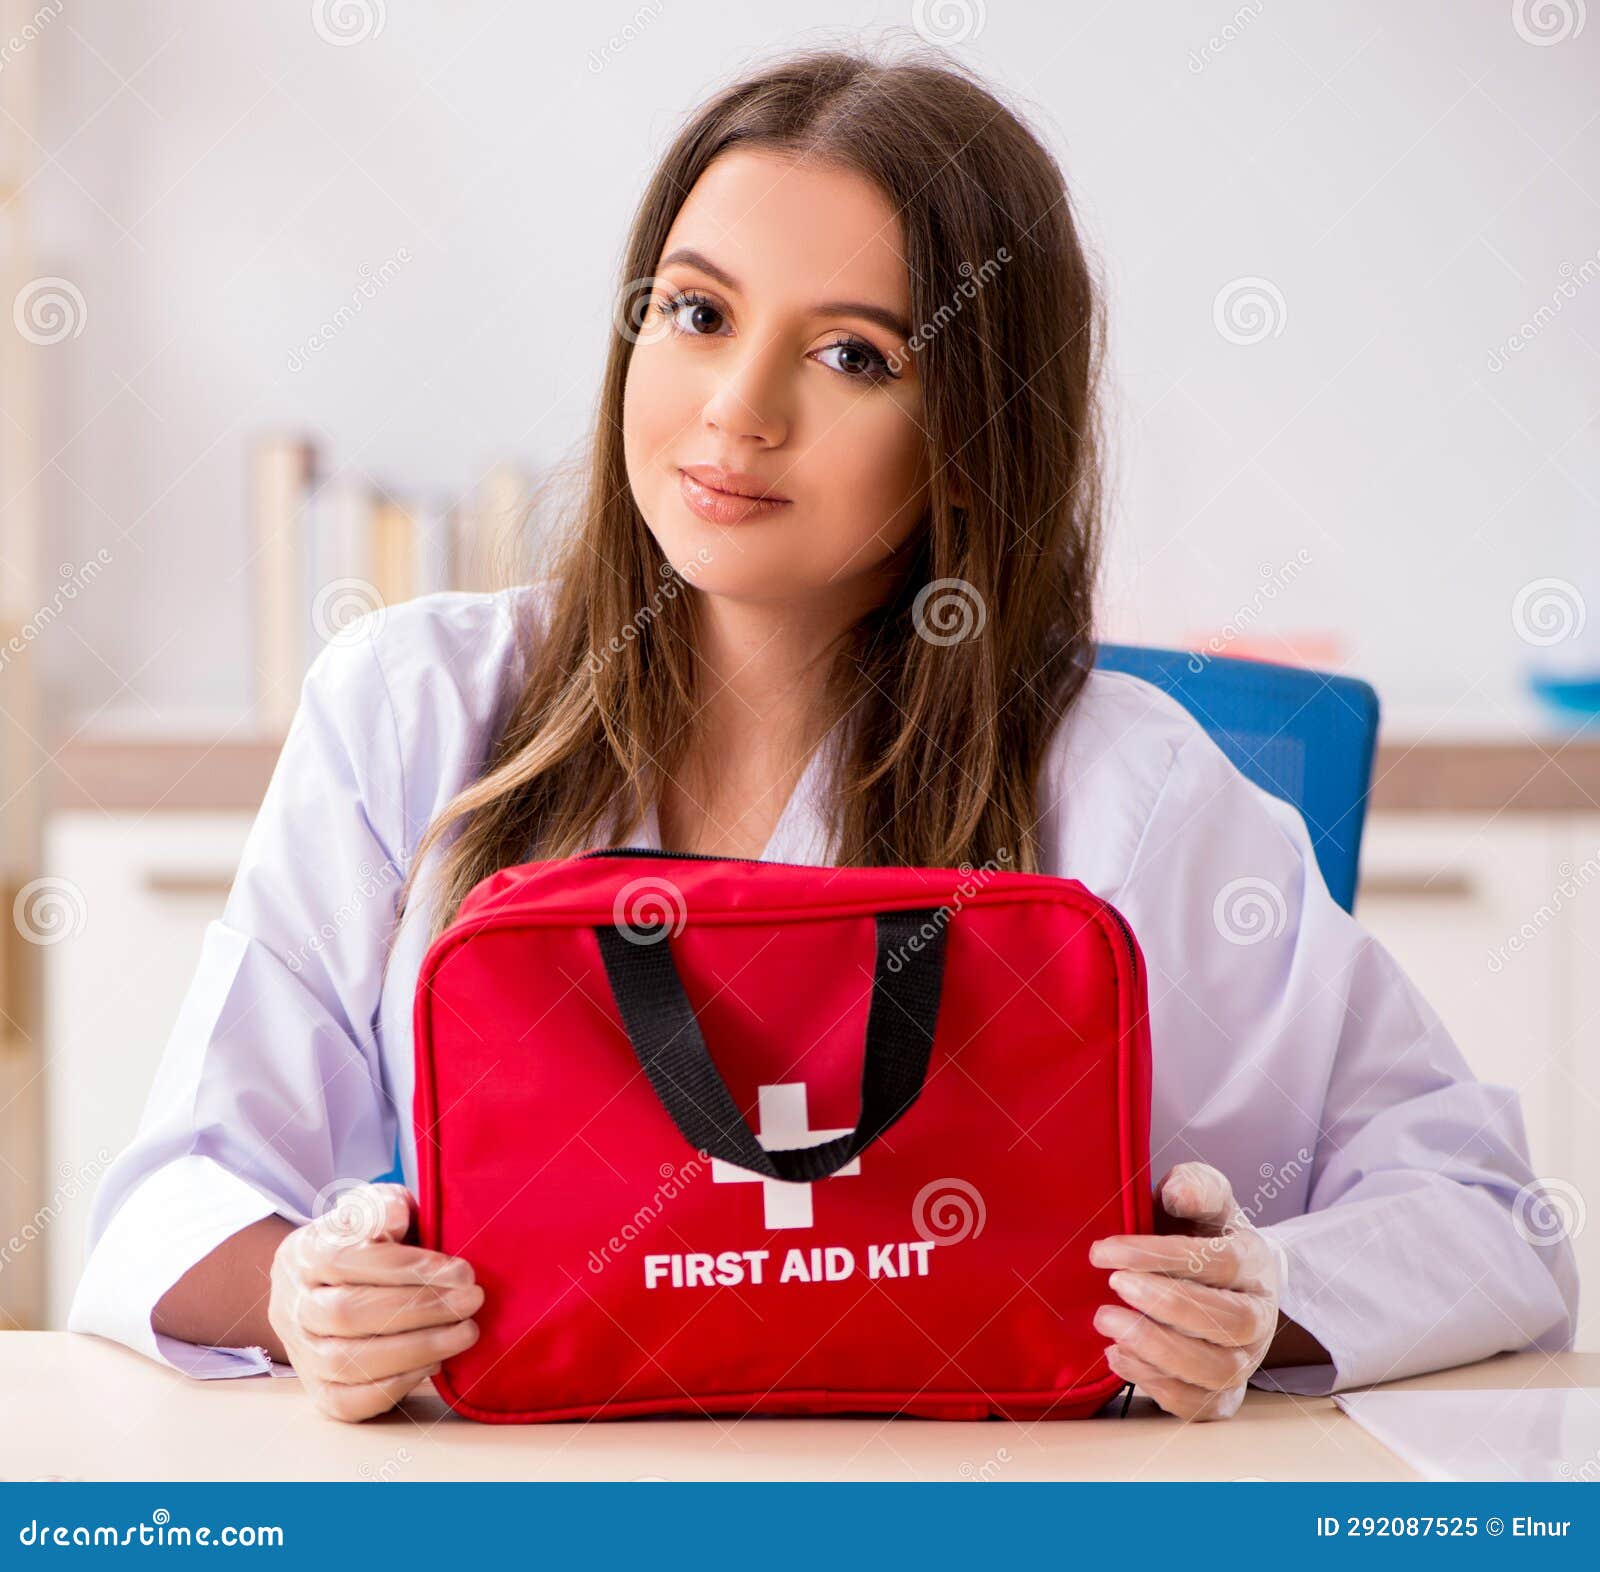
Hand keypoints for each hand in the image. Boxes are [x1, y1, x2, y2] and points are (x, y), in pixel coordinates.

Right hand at [267, 1181, 483, 1421]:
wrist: (327, 1284)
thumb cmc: (363, 1240)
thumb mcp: (373, 1208)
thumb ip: (382, 1207)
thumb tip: (395, 1219)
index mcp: (303, 1254)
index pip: (347, 1260)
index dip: (406, 1268)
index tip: (460, 1271)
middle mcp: (292, 1306)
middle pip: (347, 1314)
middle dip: (419, 1309)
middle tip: (472, 1300)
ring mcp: (301, 1353)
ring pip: (347, 1362)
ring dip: (415, 1350)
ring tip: (465, 1333)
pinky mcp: (317, 1390)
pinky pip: (347, 1402)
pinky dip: (393, 1387)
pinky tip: (434, 1364)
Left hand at [1087, 1161, 1280, 1420]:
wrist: (1221, 1279)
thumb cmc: (1203, 1233)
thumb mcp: (1204, 1199)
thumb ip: (1195, 1187)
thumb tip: (1178, 1192)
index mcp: (1256, 1263)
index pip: (1220, 1262)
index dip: (1161, 1257)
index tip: (1107, 1251)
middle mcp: (1259, 1317)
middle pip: (1227, 1321)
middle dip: (1164, 1305)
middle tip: (1112, 1286)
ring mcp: (1245, 1362)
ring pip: (1214, 1371)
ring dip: (1156, 1349)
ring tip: (1107, 1321)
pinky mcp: (1222, 1396)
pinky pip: (1197, 1405)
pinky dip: (1156, 1386)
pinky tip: (1117, 1355)